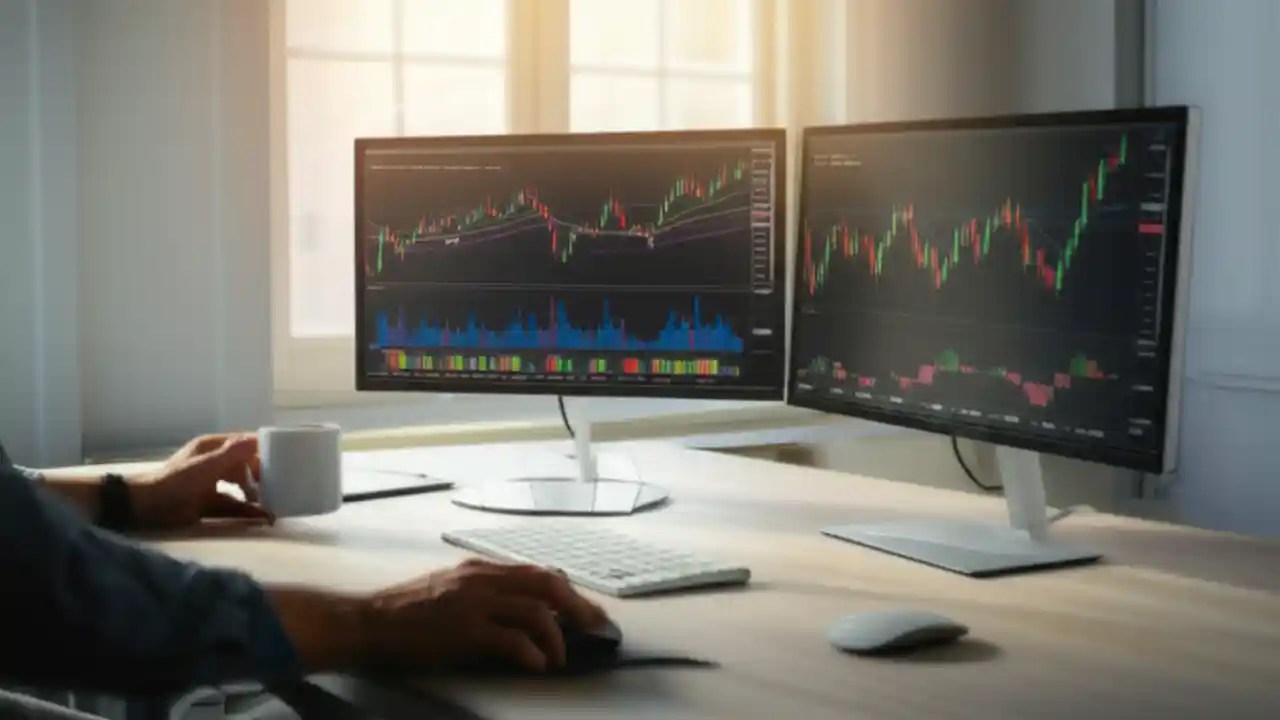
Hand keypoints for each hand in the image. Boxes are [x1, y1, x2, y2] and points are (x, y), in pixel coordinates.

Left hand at [129, 433, 272, 529]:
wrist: (145, 508)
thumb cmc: (174, 482)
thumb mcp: (205, 466)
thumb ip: (232, 454)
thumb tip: (258, 440)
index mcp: (213, 448)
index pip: (245, 444)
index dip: (264, 450)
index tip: (285, 459)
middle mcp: (214, 463)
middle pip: (246, 467)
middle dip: (263, 478)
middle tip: (282, 488)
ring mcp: (211, 484)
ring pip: (241, 488)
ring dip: (257, 497)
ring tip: (275, 506)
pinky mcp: (208, 504)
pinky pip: (233, 506)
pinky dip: (246, 512)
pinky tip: (261, 518)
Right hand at [360, 559, 608, 672]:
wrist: (369, 621)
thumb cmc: (406, 611)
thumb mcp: (451, 589)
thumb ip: (485, 594)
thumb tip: (523, 612)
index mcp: (480, 570)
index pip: (538, 572)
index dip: (569, 591)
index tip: (586, 609)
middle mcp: (482, 579)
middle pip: (547, 583)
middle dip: (578, 606)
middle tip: (594, 627)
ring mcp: (473, 602)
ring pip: (536, 610)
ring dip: (556, 636)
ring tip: (559, 656)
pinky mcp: (464, 629)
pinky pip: (511, 639)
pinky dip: (532, 652)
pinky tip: (537, 664)